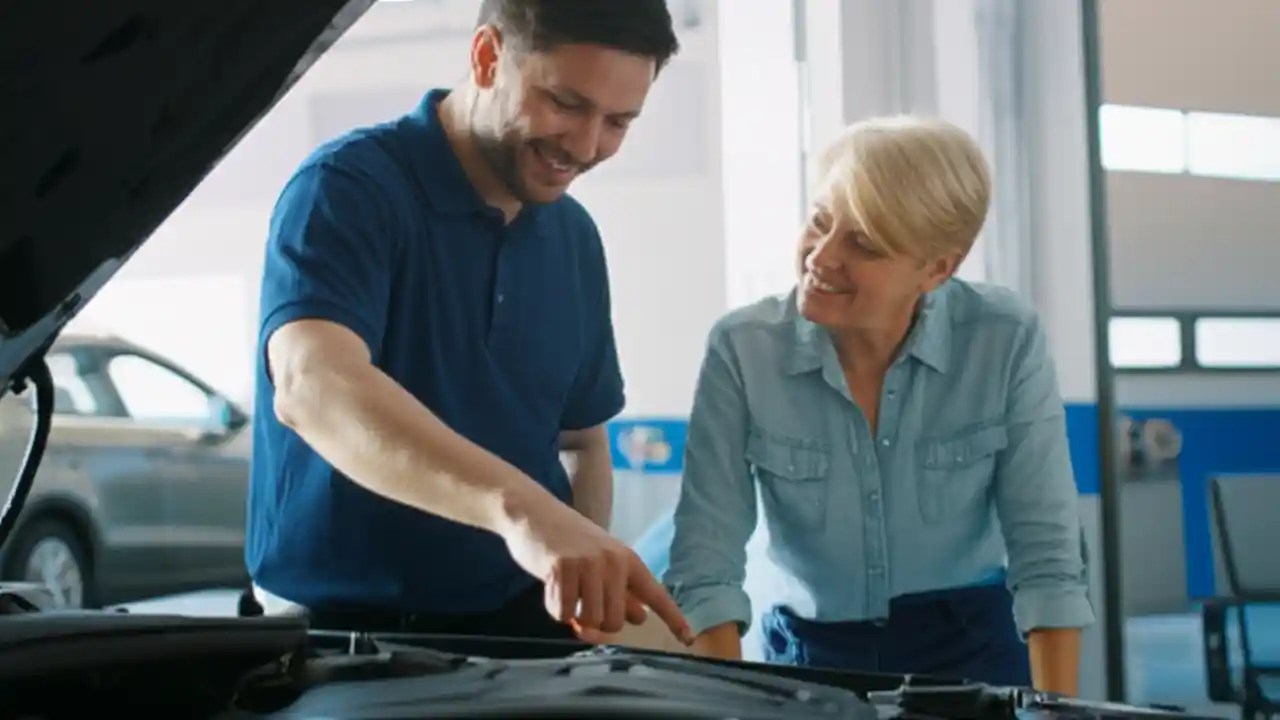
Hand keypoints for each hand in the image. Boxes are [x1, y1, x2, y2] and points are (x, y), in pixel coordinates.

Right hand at [501, 491, 693, 644]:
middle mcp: (613, 562)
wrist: (534, 512)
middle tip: (582, 604)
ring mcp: (587, 564)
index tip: (689, 639)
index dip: (673, 618)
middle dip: (597, 623)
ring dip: (574, 617)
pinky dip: (554, 609)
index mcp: (629, 560)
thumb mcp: (603, 561)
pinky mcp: (561, 568)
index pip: (655, 595)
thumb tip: (639, 617)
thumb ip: (622, 588)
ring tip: (566, 592)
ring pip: (589, 621)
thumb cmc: (570, 541)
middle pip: (615, 622)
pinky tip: (550, 586)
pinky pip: (562, 614)